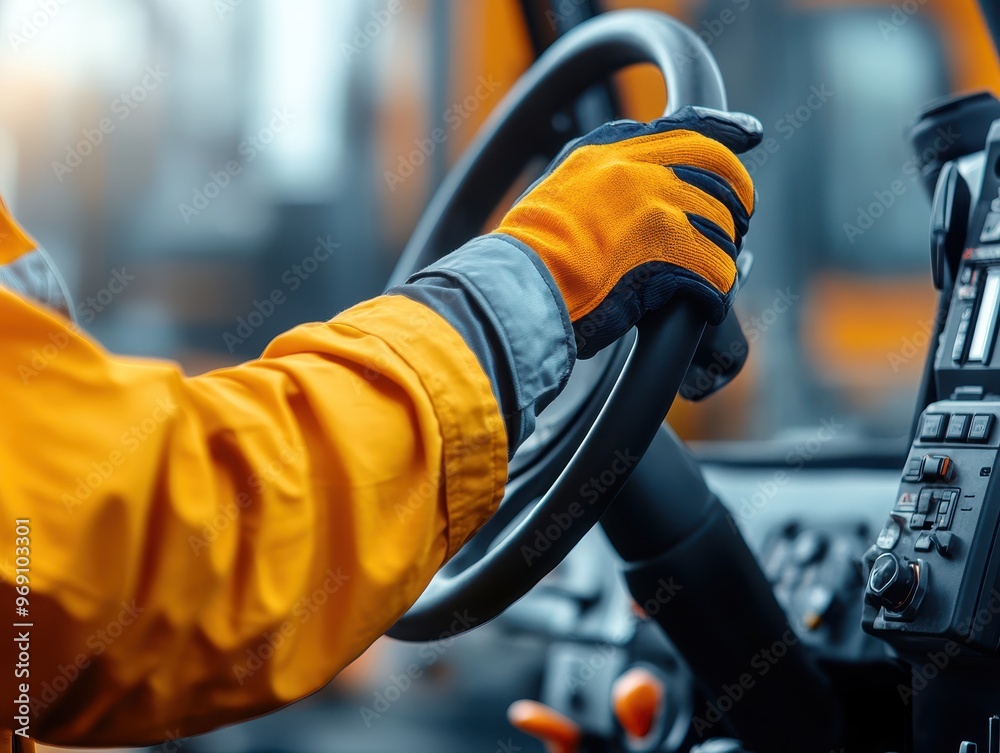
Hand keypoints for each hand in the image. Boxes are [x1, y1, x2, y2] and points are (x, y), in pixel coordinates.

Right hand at [496, 106, 761, 356]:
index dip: (727, 132)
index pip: (687, 127)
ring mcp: (657, 210)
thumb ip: (601, 172)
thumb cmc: (531, 253)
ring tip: (706, 278)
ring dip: (721, 257)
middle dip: (735, 206)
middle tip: (733, 229)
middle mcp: (639, 172)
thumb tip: (646, 179)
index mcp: (612, 150)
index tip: (750, 134)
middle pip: (721, 176)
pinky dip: (716, 293)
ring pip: (722, 229)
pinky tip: (706, 306)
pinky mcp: (669, 256)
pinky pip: (717, 271)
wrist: (520, 287)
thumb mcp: (560, 188)